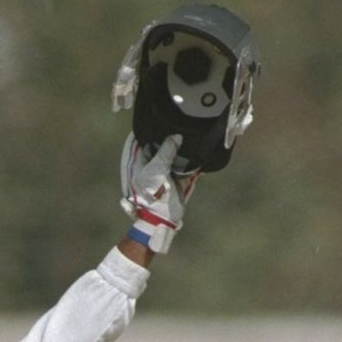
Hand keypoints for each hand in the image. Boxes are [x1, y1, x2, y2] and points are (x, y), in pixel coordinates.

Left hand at [119, 134, 199, 254]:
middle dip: (171, 140)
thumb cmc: (152, 193)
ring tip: (193, 136)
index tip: (164, 121)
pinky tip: (200, 153)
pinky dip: (193, 163)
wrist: (161, 220)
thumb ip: (165, 151)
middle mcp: (153, 168)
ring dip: (184, 151)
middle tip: (182, 126)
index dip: (154, 133)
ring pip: (176, 158)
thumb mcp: (157, 168)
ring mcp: (166, 176)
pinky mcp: (178, 183)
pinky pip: (187, 170)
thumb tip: (175, 137)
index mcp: (142, 164)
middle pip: (163, 149)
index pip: (146, 143)